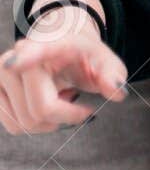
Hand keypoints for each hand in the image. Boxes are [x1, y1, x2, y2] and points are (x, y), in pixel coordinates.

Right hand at [0, 35, 127, 133]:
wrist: (62, 46)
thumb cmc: (85, 56)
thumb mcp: (106, 62)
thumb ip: (114, 75)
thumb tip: (117, 91)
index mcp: (51, 43)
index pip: (35, 50)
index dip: (25, 57)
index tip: (14, 64)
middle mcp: (18, 55)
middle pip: (41, 109)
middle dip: (67, 117)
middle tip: (79, 102)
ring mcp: (0, 73)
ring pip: (25, 123)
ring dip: (51, 122)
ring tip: (61, 98)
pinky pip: (14, 126)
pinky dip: (35, 124)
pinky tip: (45, 104)